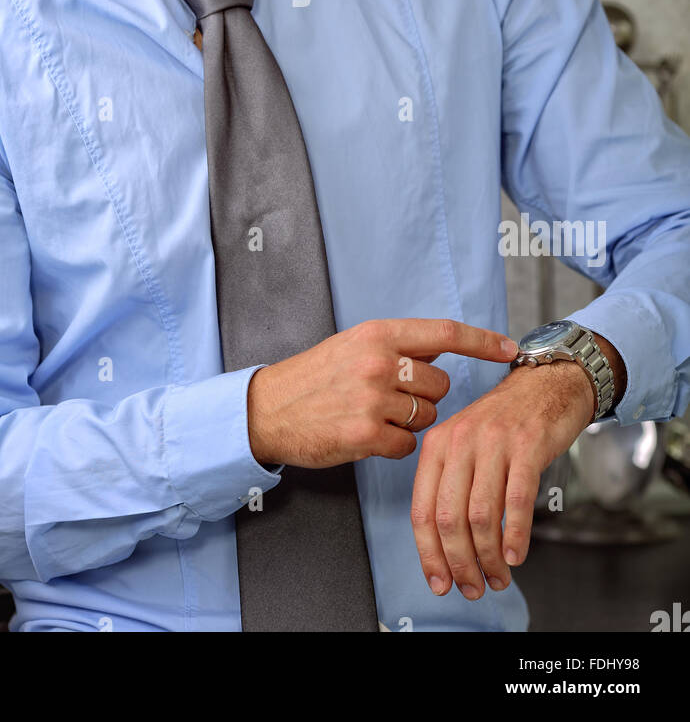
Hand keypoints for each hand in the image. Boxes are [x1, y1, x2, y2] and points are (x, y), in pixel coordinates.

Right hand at [246, 318, 518, 468]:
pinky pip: (408, 446)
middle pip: (440, 383)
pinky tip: (367, 436)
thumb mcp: (353, 345)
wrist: (268, 409)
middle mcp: (378, 362)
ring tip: (372, 415)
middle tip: (390, 398)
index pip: (444, 333)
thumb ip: (395, 346)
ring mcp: (372, 399)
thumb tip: (441, 351)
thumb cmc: (314, 376)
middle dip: (426, 395)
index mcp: (378, 334)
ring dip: (409, 422)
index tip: (509, 346)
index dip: (481, 340)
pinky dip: (394, 446)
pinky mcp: (365, 435)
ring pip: (427, 416)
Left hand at [410, 357, 593, 599]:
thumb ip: (452, 486)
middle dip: (460, 563)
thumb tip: (448, 547)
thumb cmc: (505, 421)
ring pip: (481, 515)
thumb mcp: (466, 444)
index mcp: (437, 444)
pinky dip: (516, 535)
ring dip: (489, 557)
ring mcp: (494, 443)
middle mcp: (460, 441)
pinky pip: (517, 500)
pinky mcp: (527, 445)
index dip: (430, 553)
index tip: (439, 582)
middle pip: (449, 518)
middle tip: (473, 587)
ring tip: (498, 577)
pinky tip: (517, 555)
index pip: (422, 509)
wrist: (546, 383)